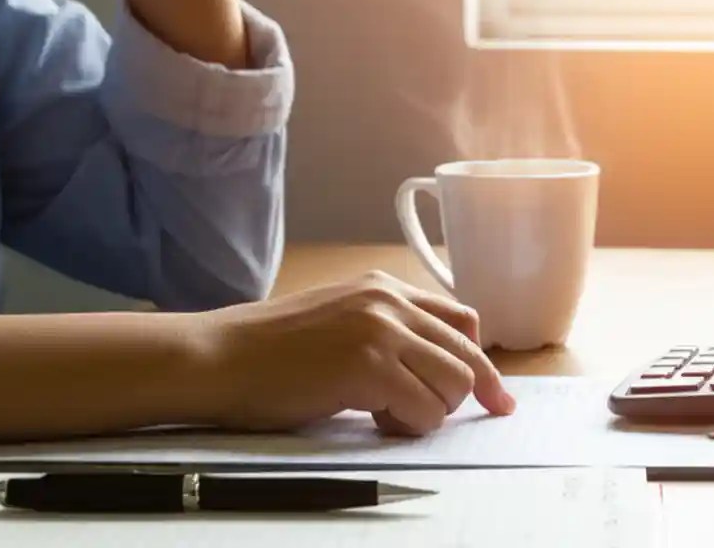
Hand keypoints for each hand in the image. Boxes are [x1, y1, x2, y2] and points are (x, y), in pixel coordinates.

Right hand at [194, 272, 516, 436]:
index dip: (480, 360)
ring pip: (455, 383)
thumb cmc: (269, 351)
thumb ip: (386, 331)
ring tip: (388, 416)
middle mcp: (389, 302)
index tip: (494, 394)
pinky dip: (409, 427)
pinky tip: (375, 421)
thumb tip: (432, 367)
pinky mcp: (370, 367)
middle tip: (465, 417)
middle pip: (466, 353)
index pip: (461, 319)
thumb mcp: (339, 320)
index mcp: (384, 287)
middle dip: (474, 394)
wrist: (219, 357)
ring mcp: (381, 331)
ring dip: (431, 412)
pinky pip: (425, 409)